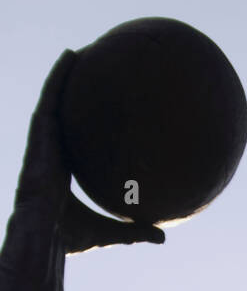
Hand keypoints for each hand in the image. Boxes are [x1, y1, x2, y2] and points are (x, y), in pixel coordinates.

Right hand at [12, 49, 165, 255]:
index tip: (98, 116)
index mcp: (62, 174)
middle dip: (72, 96)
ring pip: (52, 101)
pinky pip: (50, 98)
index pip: (74, 146)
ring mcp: (43, 142)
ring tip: (79, 53)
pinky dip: (58, 76)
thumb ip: (135, 231)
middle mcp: (50, 154)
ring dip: (64, 76)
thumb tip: (163, 237)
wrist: (45, 235)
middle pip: (63, 117)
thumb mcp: (111, 232)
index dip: (83, 130)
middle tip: (91, 75)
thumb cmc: (72, 237)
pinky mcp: (39, 134)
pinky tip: (70, 56)